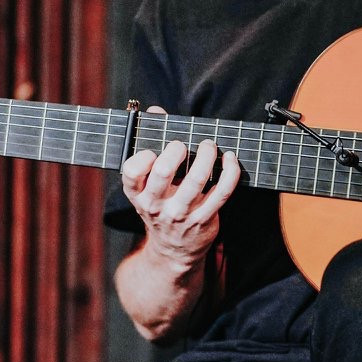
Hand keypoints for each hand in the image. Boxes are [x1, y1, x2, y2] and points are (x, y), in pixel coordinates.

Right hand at [121, 106, 240, 271]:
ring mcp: (181, 214)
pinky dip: (230, 171)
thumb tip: (155, 110)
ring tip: (209, 146)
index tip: (154, 151)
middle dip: (176, 148)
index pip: (131, 172)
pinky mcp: (204, 218)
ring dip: (206, 154)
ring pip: (197, 178)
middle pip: (163, 170)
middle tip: (183, 145)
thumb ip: (151, 144)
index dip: (143, 156)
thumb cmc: (161, 205)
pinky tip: (229, 158)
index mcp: (138, 194)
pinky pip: (222, 191)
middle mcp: (157, 205)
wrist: (173, 250)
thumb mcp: (148, 184)